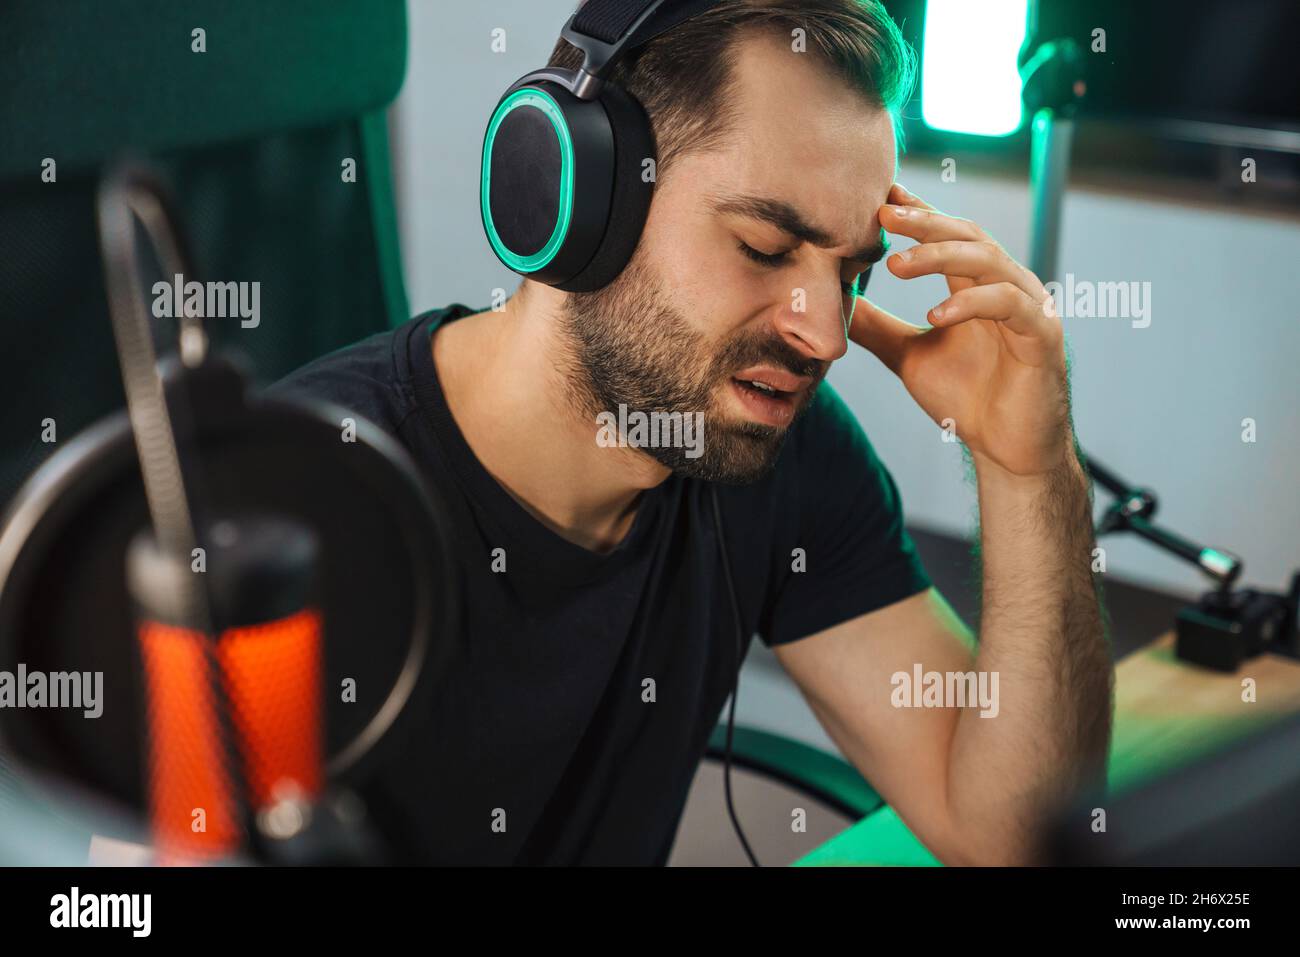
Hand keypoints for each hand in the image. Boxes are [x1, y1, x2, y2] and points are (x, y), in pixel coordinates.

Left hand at [848, 183, 1072, 477]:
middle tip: (882, 213)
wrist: (1004, 450)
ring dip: (940, 256)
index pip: (948, 235)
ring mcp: (1029, 307)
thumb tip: (835, 301)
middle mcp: (1007, 286)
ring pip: (988, 261)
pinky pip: (1009, 306)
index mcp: (978, 285)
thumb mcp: (907, 355)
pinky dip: (971, 304)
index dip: (918, 212)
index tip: (880, 196)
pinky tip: (935, 315)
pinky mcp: (1043, 335)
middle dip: (924, 222)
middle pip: (967, 235)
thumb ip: (877, 326)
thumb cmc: (966, 399)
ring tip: (895, 265)